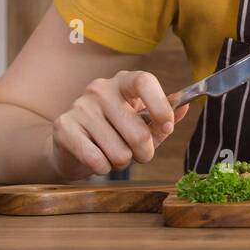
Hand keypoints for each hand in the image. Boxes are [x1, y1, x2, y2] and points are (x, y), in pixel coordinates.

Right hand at [45, 70, 189, 179]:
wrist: (73, 146)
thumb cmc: (117, 132)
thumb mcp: (143, 123)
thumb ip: (165, 117)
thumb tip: (185, 105)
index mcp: (124, 82)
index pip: (144, 81)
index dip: (160, 106)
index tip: (167, 127)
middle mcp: (101, 89)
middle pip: (138, 131)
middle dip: (145, 153)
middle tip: (139, 154)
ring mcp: (80, 106)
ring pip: (119, 152)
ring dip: (122, 162)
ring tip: (114, 154)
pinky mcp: (64, 127)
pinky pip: (97, 160)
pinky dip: (103, 168)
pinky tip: (98, 160)